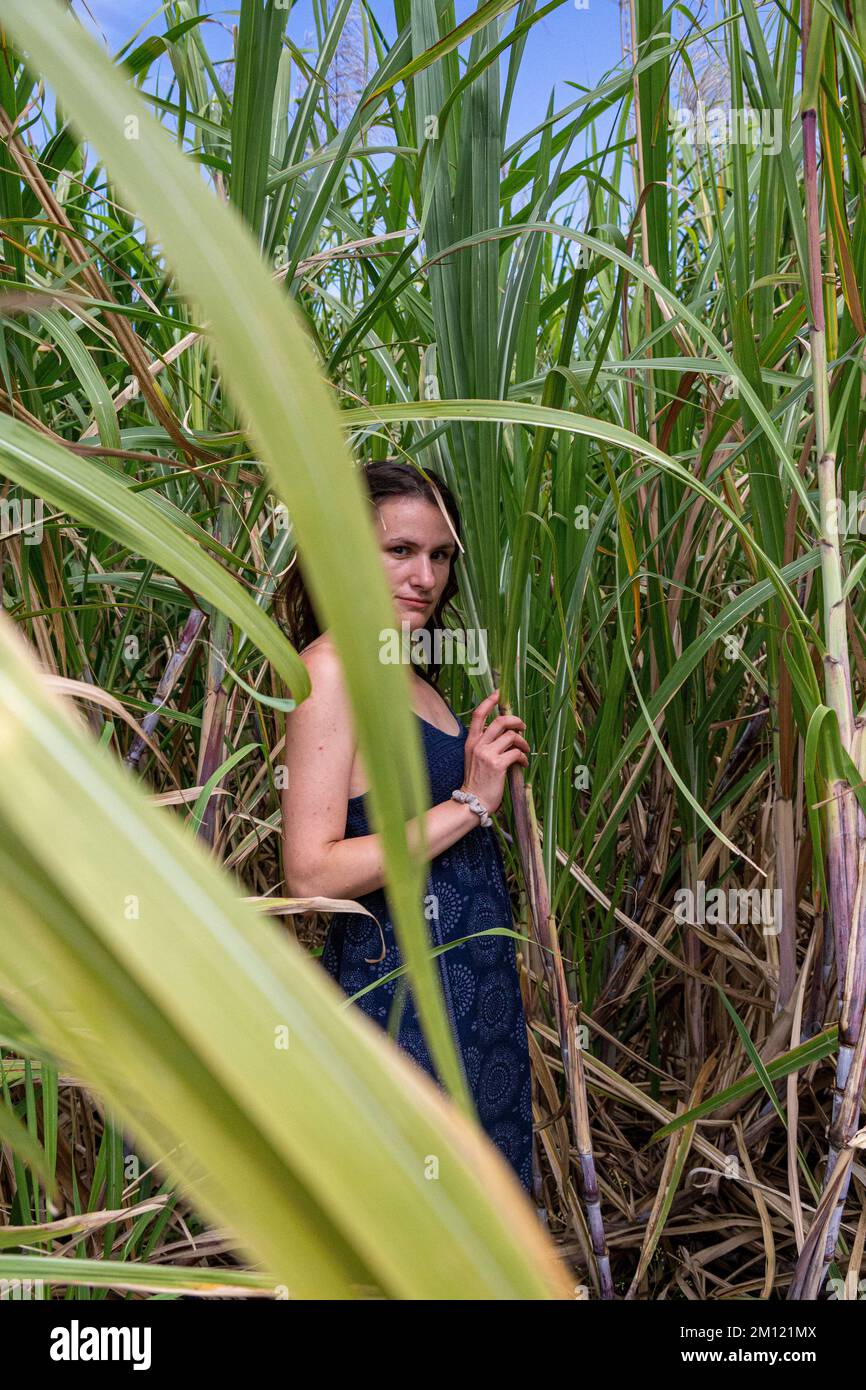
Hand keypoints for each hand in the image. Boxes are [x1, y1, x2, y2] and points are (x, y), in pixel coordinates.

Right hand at [460, 688, 529, 816]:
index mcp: (471, 741)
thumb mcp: (475, 758)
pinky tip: (523, 764)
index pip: (479, 714)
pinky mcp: (497, 765)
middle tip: (522, 728)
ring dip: (523, 742)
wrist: (473, 801)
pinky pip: (516, 753)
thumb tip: (505, 733)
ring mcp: (487, 754)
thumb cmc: (477, 781)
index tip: (499, 693)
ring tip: (524, 751)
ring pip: (512, 736)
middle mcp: (478, 744)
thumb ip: (485, 744)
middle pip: (501, 721)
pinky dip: (523, 757)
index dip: (490, 701)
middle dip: (517, 721)